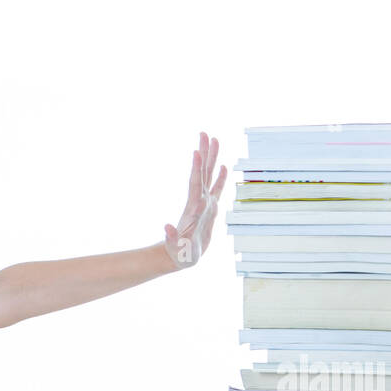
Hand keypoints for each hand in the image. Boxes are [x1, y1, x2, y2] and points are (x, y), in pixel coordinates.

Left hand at [163, 132, 226, 269]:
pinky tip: (224, 166)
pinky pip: (216, 189)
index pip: (194, 184)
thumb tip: (167, 227)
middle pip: (202, 173)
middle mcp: (198, 201)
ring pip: (209, 176)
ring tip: (215, 140)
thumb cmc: (178, 253)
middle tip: (205, 134)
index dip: (196, 169)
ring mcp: (203, 203)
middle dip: (205, 154)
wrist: (179, 255)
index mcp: (192, 208)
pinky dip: (221, 178)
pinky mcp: (209, 209)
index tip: (196, 152)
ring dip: (212, 158)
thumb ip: (172, 237)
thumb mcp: (175, 247)